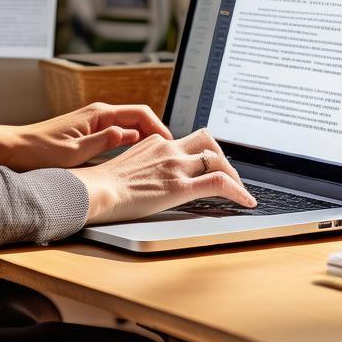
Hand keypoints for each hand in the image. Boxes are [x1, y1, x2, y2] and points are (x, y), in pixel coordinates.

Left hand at [0, 102, 171, 171]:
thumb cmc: (41, 151)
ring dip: (147, 137)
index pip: (140, 113)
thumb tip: (128, 132)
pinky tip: (138, 157)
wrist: (16, 148)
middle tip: (173, 153)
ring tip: (161, 156)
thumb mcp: (75, 152)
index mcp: (98, 114)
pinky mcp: (89, 132)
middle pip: (139, 118)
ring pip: (130, 125)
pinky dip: (133, 141)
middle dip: (158, 133)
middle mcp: (99, 114)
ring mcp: (94, 122)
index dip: (160, 127)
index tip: (172, 145)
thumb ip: (103, 141)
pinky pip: (119, 132)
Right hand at [68, 128, 256, 223]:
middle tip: (229, 174)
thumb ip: (141, 166)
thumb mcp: (124, 167)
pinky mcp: (181, 186)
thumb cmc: (101, 186)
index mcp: (154, 142)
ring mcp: (176, 166)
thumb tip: (144, 176)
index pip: (187, 139)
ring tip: (240, 190)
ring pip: (219, 159)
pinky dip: (238, 190)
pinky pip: (220, 182)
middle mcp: (168, 148)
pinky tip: (246, 201)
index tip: (210, 162)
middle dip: (223, 158)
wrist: (94, 190)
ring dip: (234, 174)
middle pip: (208, 142)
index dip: (205, 150)